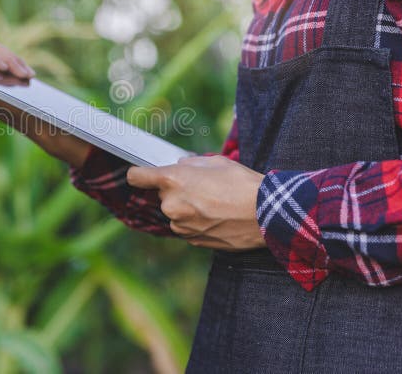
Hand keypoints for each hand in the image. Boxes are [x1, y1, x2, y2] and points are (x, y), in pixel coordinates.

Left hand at [126, 155, 265, 250]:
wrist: (266, 215)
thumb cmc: (242, 184)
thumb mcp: (215, 162)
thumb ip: (190, 164)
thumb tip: (180, 166)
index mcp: (172, 181)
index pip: (136, 176)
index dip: (139, 174)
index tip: (142, 174)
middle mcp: (171, 205)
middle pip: (162, 195)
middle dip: (176, 190)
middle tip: (202, 186)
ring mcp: (180, 226)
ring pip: (175, 212)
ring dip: (186, 207)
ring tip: (214, 202)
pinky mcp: (192, 240)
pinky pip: (186, 226)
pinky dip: (197, 221)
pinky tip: (217, 216)